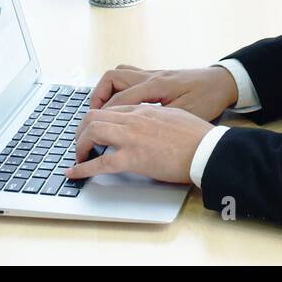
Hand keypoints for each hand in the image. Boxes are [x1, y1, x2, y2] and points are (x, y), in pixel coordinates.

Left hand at [66, 104, 213, 184]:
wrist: (207, 149)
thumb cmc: (198, 135)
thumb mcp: (176, 115)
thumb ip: (158, 117)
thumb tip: (151, 126)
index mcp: (145, 109)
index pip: (112, 108)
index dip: (98, 119)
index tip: (95, 130)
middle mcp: (135, 118)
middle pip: (94, 115)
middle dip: (82, 129)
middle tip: (81, 142)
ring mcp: (132, 137)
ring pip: (92, 131)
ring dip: (80, 144)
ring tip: (79, 156)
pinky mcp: (133, 158)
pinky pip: (100, 162)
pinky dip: (82, 169)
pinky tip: (74, 173)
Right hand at [89, 64, 238, 121]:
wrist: (224, 82)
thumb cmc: (210, 98)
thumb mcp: (187, 115)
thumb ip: (161, 123)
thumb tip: (137, 137)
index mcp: (157, 86)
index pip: (118, 100)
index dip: (102, 119)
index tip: (92, 136)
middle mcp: (151, 76)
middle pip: (111, 80)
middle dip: (97, 99)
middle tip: (91, 120)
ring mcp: (153, 74)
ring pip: (118, 74)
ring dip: (106, 91)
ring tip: (102, 112)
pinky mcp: (157, 77)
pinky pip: (129, 77)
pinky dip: (118, 88)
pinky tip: (121, 105)